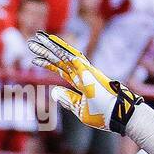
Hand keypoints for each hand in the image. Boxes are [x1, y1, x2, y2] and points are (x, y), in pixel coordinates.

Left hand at [28, 31, 142, 132]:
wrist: (120, 116)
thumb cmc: (104, 115)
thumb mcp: (80, 110)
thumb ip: (68, 100)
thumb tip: (54, 92)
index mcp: (81, 82)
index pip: (61, 69)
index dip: (48, 63)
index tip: (34, 59)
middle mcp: (83, 73)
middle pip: (61, 59)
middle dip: (46, 50)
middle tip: (33, 41)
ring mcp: (86, 72)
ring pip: (65, 55)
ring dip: (51, 46)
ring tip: (37, 37)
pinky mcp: (89, 72)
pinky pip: (73, 58)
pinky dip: (62, 50)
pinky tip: (51, 43)